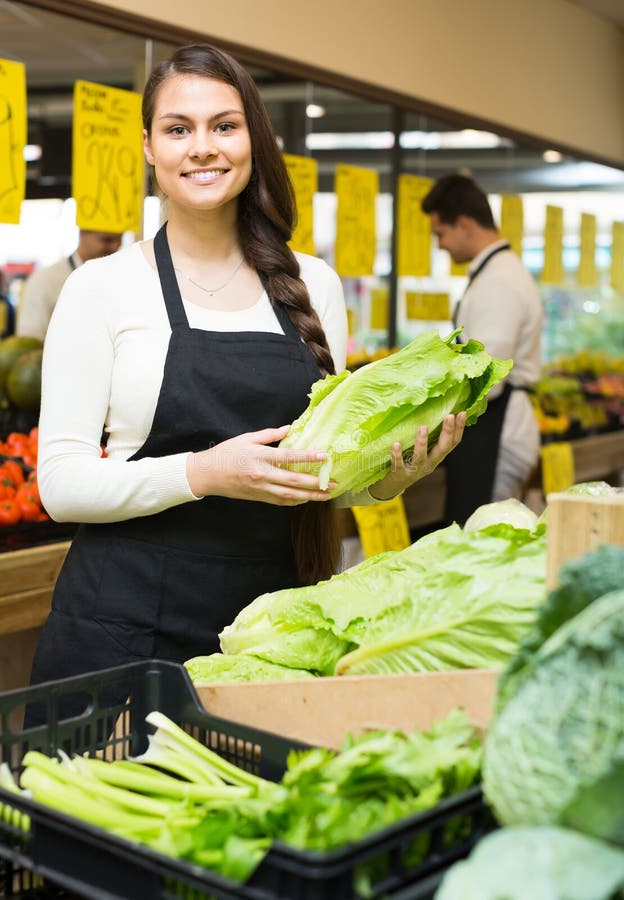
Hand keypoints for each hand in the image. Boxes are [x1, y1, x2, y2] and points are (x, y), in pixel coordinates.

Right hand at [186, 425, 334, 505]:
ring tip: (326, 495)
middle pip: (294, 481)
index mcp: (260, 457)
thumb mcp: (246, 438)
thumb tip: (290, 428)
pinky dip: (295, 501)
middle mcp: (262, 475)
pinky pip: (280, 502)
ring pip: (290, 496)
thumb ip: (270, 434)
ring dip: (310, 496)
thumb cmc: (226, 453)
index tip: (325, 456)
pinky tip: (306, 499)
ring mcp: (260, 489)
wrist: (207, 475)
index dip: (308, 457)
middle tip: (334, 483)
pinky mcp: (258, 497)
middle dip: (317, 483)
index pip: (289, 457)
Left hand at [369, 412, 465, 500]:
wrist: (395, 485)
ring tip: (423, 427)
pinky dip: (397, 455)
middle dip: (447, 433)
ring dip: (422, 442)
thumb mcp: (425, 451)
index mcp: (437, 456)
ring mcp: (415, 470)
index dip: (459, 429)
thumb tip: (436, 411)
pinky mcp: (400, 474)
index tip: (462, 413)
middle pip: (442, 449)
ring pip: (421, 457)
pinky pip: (399, 464)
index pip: (453, 443)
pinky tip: (396, 444)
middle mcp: (430, 464)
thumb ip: (431, 437)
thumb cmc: (411, 462)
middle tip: (449, 416)